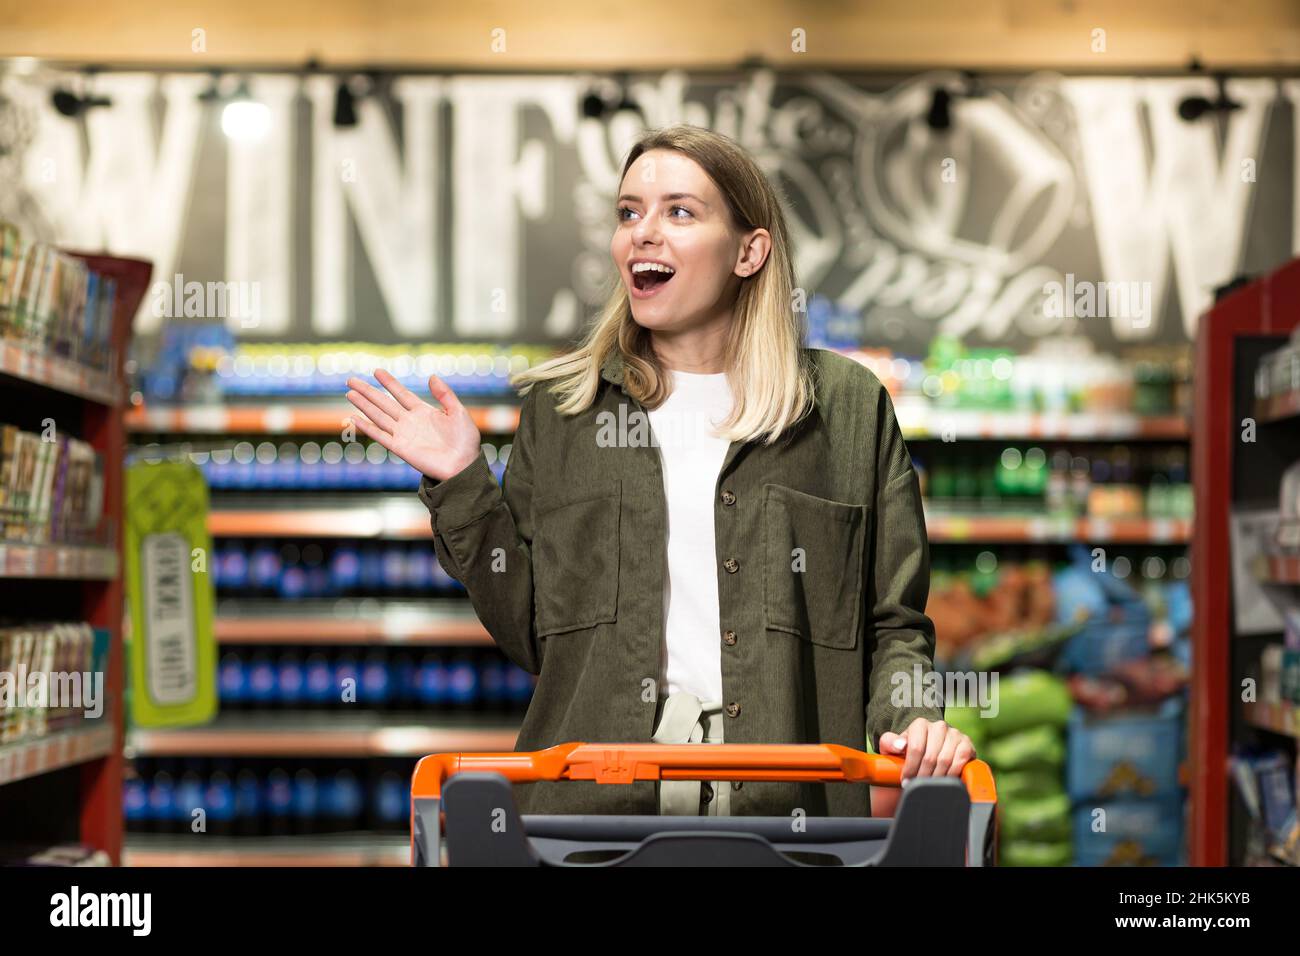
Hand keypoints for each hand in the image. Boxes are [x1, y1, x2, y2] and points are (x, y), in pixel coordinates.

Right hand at [344, 369, 481, 481]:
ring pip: (378, 416)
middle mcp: (410, 422)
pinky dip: (367, 427)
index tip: (377, 371)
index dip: (389, 382)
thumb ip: (445, 395)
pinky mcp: (400, 448)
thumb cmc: (465, 441)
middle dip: (368, 391)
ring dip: (364, 405)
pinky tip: (355, 417)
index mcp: (423, 412)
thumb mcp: (458, 412)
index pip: (401, 393)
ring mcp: (404, 434)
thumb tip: (432, 376)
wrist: (463, 465)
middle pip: (384, 402)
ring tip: (350, 393)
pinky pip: (381, 436)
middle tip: (351, 380)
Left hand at [879, 718, 975, 785]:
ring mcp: (955, 734)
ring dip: (935, 778)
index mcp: (920, 724)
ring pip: (945, 761)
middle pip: (930, 757)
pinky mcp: (967, 744)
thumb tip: (900, 745)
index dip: (910, 768)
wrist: (928, 751)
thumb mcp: (893, 746)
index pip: (916, 748)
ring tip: (928, 787)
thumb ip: (889, 743)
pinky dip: (951, 775)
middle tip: (916, 787)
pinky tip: (943, 782)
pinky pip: (959, 762)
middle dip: (922, 776)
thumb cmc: (908, 750)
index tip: (905, 781)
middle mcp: (939, 726)